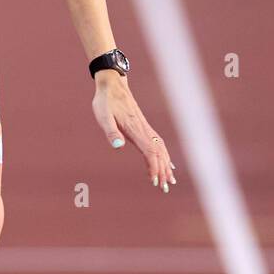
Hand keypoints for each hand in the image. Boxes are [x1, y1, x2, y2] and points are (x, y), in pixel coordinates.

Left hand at [91, 72, 176, 192]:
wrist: (112, 85)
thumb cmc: (105, 102)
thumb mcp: (103, 116)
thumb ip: (110, 131)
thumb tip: (118, 146)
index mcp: (134, 129)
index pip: (149, 152)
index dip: (153, 167)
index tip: (155, 181)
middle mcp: (143, 130)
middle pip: (158, 153)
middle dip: (162, 171)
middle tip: (165, 188)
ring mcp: (145, 128)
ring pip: (160, 149)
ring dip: (166, 165)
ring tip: (170, 180)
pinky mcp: (143, 126)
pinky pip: (157, 143)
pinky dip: (164, 155)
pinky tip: (166, 162)